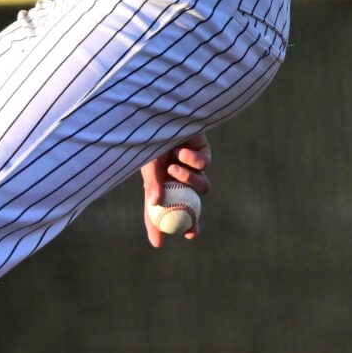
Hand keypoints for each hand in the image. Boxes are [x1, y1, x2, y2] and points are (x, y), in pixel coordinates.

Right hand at [141, 132, 211, 248]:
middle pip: (190, 206)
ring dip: (189, 181)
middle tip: (191, 230)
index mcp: (159, 180)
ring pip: (202, 186)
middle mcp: (176, 176)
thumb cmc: (149, 134)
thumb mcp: (147, 161)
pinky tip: (180, 149)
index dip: (159, 227)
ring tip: (174, 168)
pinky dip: (192, 161)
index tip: (159, 243)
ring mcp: (192, 165)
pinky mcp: (204, 152)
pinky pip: (204, 165)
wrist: (161, 109)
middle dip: (193, 220)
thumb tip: (157, 204)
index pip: (159, 209)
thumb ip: (152, 182)